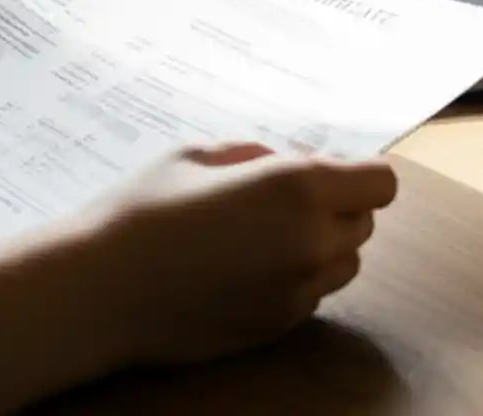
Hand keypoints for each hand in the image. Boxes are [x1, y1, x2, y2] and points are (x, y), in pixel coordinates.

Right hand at [96, 143, 397, 365]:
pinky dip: (295, 279)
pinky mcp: (277, 327)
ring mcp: (297, 293)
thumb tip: (290, 161)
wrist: (101, 290)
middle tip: (282, 198)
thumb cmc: (143, 210)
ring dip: (322, 245)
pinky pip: (311, 295)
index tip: (327, 170)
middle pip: (365, 223)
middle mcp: (311, 244)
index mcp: (298, 189)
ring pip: (344, 264)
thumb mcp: (197, 154)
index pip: (381, 183)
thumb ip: (258, 154)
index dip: (359, 173)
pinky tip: (244, 268)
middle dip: (337, 206)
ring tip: (265, 234)